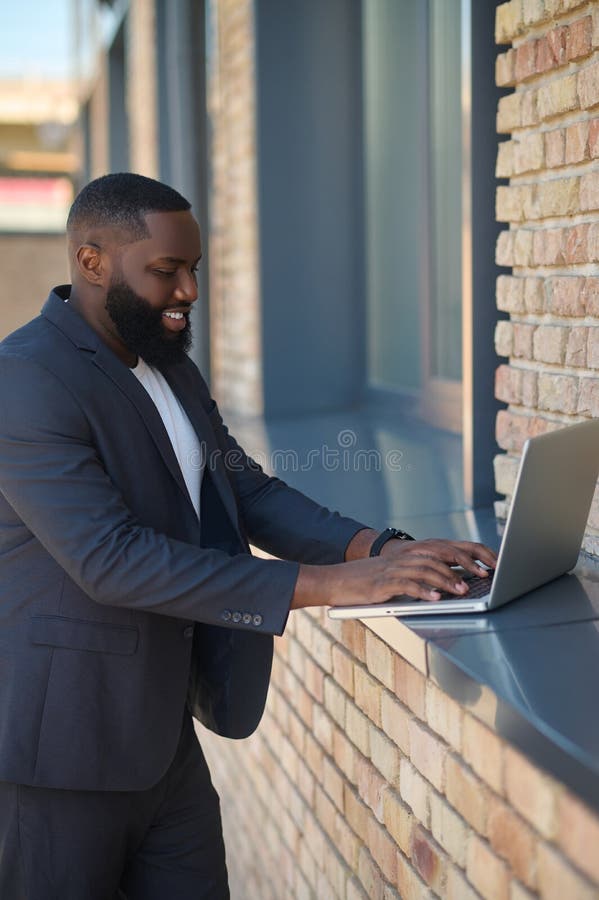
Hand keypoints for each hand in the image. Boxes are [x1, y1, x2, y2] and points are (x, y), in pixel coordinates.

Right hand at [292, 538, 496, 609]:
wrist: (332, 581)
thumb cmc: (363, 583)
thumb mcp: (392, 577)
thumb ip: (415, 579)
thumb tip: (445, 588)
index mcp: (407, 556)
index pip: (443, 549)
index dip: (466, 555)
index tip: (486, 565)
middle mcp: (401, 559)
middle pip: (438, 556)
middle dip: (462, 566)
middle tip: (481, 577)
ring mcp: (391, 570)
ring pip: (425, 570)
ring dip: (446, 581)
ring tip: (462, 591)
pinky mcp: (381, 584)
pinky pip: (406, 585)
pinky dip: (423, 592)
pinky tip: (435, 600)